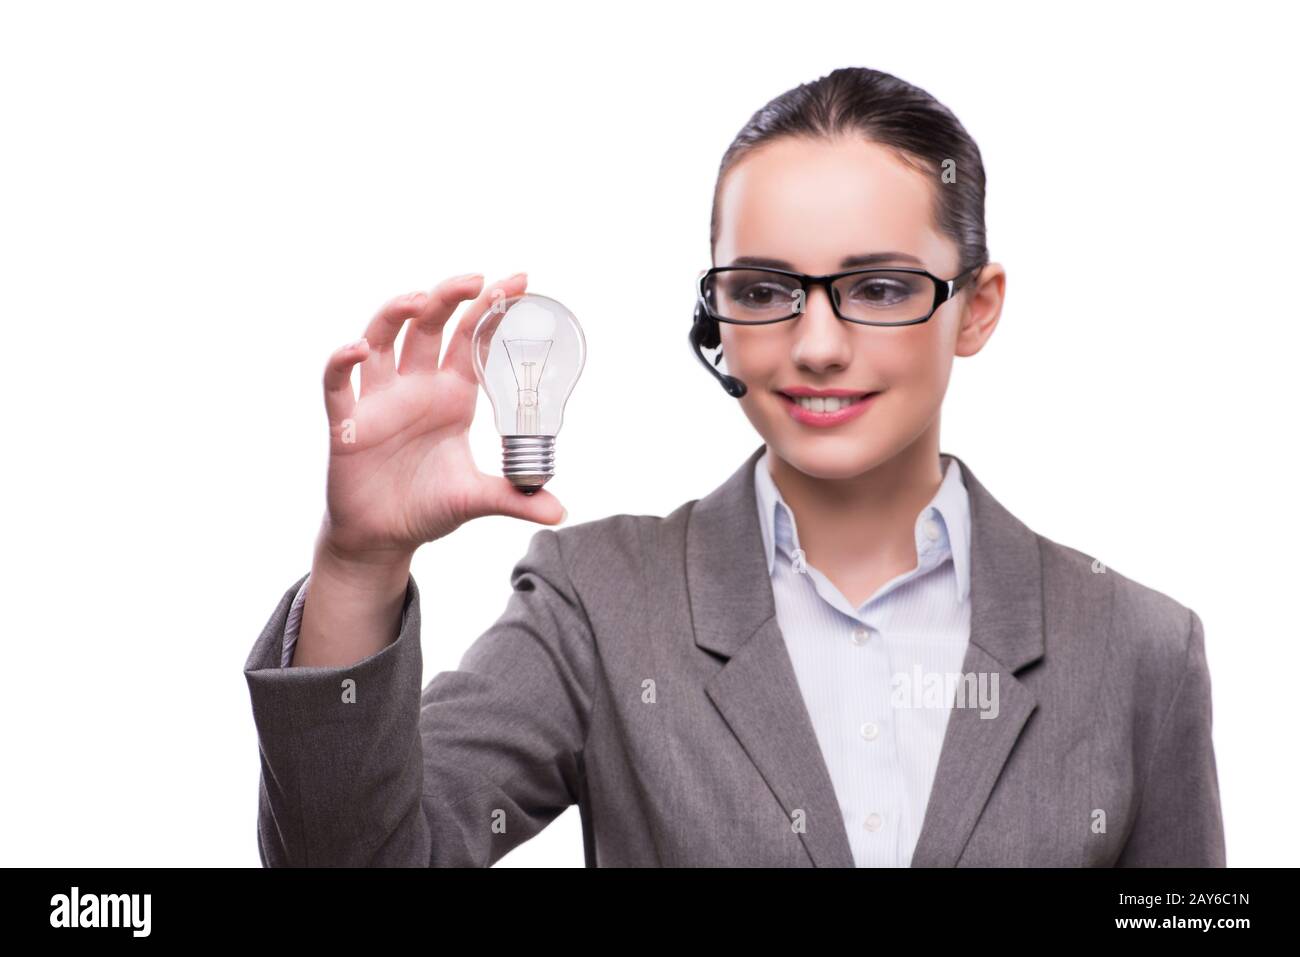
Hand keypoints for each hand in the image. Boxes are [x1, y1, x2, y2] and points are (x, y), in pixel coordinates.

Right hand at [317, 271, 565, 562]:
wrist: (382, 538)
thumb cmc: (426, 507)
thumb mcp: (475, 500)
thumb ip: (516, 499)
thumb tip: (561, 512)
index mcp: (451, 395)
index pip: (471, 339)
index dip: (491, 309)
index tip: (519, 282)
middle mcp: (415, 387)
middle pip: (427, 325)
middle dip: (449, 297)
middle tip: (477, 279)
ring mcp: (379, 400)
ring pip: (380, 339)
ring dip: (396, 313)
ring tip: (420, 299)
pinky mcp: (346, 422)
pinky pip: (337, 384)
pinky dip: (341, 362)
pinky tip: (356, 349)